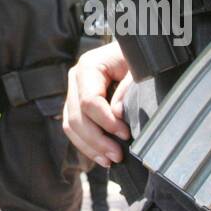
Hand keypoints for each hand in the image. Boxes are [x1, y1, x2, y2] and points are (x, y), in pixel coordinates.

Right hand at [63, 43, 132, 166]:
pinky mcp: (76, 105)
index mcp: (89, 66)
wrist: (133, 51)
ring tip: (110, 160)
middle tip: (117, 155)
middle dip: (97, 140)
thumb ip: (128, 87)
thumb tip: (117, 113)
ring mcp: (73, 92)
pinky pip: (74, 128)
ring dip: (90, 147)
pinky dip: (86, 144)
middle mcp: (75, 79)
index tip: (125, 134)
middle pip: (76, 117)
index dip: (106, 122)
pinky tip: (101, 156)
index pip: (89, 101)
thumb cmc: (137, 58)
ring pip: (71, 126)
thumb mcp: (138, 67)